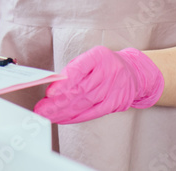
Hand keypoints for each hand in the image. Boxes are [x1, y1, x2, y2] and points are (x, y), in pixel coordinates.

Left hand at [34, 46, 163, 124]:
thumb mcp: (91, 59)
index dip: (64, 83)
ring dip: (64, 112)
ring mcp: (113, 89)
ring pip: (85, 103)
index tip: (50, 93)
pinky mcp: (115, 103)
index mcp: (98, 56)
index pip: (79, 69)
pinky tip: (63, 119)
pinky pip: (93, 112)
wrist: (133, 72)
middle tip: (42, 109)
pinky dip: (76, 117)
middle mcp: (107, 72)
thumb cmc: (104, 65)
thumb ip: (74, 69)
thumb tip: (53, 85)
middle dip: (58, 102)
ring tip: (48, 116)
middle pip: (80, 90)